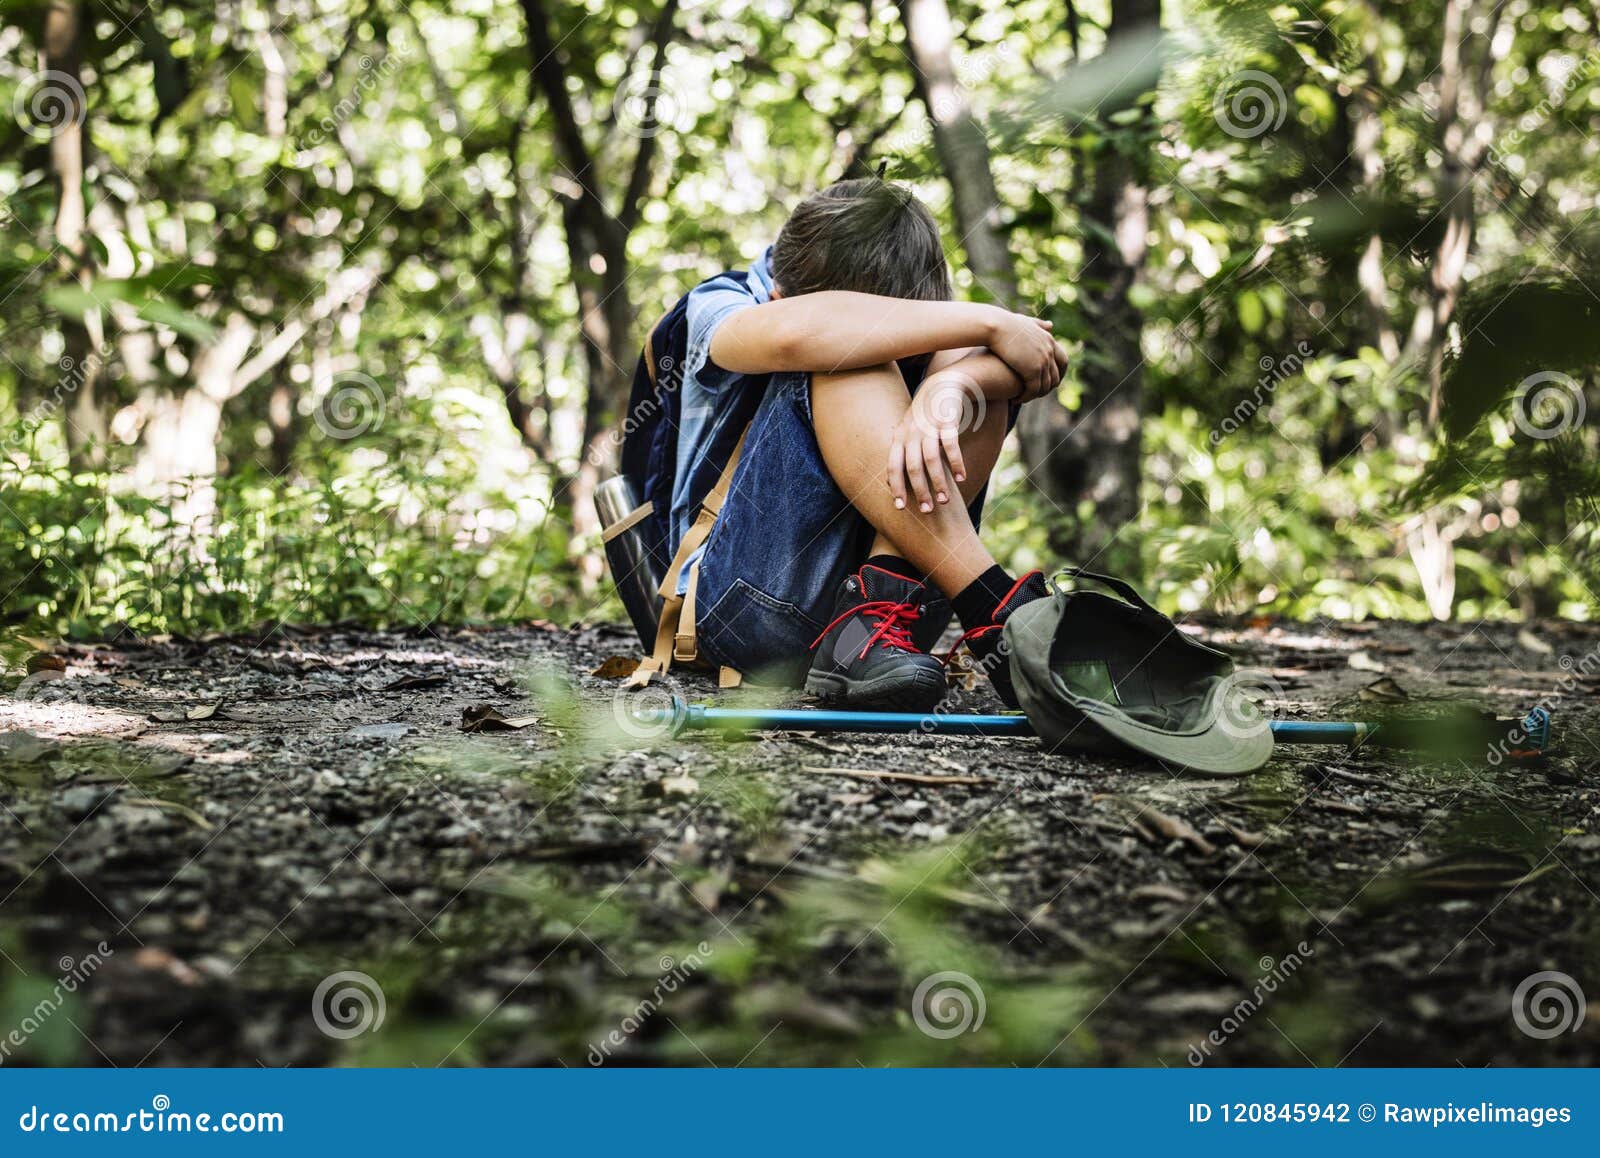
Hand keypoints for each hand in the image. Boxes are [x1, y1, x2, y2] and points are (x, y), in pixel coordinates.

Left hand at [886, 372, 981, 512]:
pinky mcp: (947, 421)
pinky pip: (951, 445)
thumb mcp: (907, 432)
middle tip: (928, 511)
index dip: (896, 487)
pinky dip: (956, 463)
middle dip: (920, 490)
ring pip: (931, 459)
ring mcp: (929, 426)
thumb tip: (887, 482)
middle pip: (912, 466)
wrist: (942, 385)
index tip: (900, 508)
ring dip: (938, 482)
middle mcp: (911, 433)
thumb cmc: (924, 416)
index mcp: (899, 438)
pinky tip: (961, 478)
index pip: (893, 466)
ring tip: (945, 500)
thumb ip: (900, 455)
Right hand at [988, 310, 1066, 399]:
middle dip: (1047, 388)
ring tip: (1023, 398)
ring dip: (1035, 395)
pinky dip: (1026, 397)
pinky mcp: (1032, 371)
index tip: (1050, 382)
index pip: (1063, 362)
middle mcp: (1049, 352)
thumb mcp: (1026, 322)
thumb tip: (1051, 325)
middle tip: (1034, 395)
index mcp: (1049, 340)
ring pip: (1045, 387)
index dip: (1059, 374)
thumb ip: (1039, 325)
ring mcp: (1042, 362)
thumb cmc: (1005, 323)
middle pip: (1055, 377)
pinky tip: (1016, 400)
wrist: (995, 327)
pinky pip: (1033, 390)